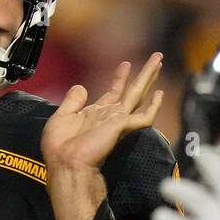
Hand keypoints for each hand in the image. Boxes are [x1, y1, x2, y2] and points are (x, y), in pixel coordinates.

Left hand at [41, 53, 163, 175]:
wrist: (65, 162)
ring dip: (148, 77)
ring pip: (138, 94)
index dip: (120, 78)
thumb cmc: (60, 146)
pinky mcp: (121, 126)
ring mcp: (117, 120)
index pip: (113, 92)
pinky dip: (153, 106)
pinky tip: (159, 94)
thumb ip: (72, 101)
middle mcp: (110, 116)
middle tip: (156, 57)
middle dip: (143, 74)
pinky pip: (143, 117)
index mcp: (96, 114)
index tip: (125, 64)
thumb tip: (80, 87)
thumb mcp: (61, 117)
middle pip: (131, 90)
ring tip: (158, 60)